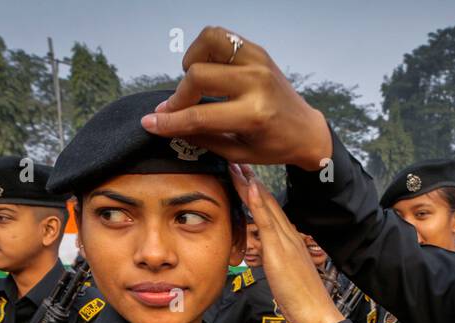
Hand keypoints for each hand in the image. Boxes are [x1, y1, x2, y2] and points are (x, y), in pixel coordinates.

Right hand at [143, 26, 332, 170]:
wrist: (305, 129)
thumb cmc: (272, 145)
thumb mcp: (237, 153)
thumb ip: (200, 136)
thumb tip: (163, 121)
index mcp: (254, 115)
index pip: (200, 115)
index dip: (170, 121)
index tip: (150, 123)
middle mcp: (257, 83)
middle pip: (198, 76)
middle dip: (179, 96)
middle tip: (177, 108)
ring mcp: (258, 61)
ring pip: (207, 43)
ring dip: (192, 62)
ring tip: (195, 82)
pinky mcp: (257, 50)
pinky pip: (220, 37)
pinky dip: (205, 49)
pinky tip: (207, 68)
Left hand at [233, 163, 342, 322]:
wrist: (317, 314)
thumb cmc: (302, 300)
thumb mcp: (286, 277)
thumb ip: (277, 262)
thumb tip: (268, 257)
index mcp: (290, 242)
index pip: (271, 212)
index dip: (257, 193)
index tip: (244, 178)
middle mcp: (290, 237)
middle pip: (269, 203)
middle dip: (252, 182)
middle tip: (237, 161)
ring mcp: (286, 242)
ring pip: (267, 207)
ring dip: (252, 185)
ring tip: (237, 166)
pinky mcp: (281, 251)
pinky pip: (268, 222)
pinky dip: (259, 203)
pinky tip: (251, 188)